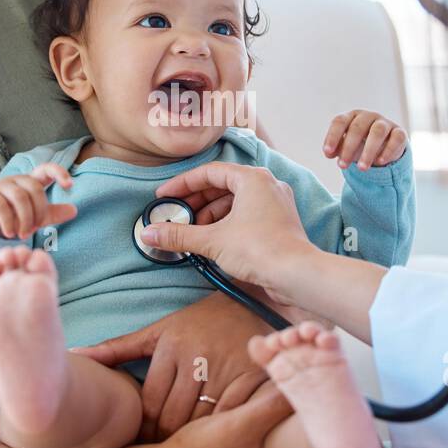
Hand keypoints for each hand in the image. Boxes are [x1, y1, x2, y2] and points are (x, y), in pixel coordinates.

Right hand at [0, 163, 77, 238]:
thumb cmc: (16, 214)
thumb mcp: (38, 215)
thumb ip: (54, 213)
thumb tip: (74, 211)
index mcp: (32, 181)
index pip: (46, 169)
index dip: (59, 173)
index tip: (70, 185)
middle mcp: (17, 180)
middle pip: (34, 189)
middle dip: (38, 211)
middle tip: (36, 229)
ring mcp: (1, 187)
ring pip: (19, 197)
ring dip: (25, 219)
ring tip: (24, 235)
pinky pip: (1, 207)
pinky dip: (8, 223)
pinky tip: (10, 233)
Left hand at [69, 292, 275, 441]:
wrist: (253, 301)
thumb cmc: (199, 322)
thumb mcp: (158, 331)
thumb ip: (117, 348)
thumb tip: (73, 356)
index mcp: (171, 344)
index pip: (150, 404)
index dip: (143, 430)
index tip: (142, 442)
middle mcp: (197, 355)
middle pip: (174, 418)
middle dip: (164, 440)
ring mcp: (227, 367)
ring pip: (201, 423)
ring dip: (192, 440)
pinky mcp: (253, 377)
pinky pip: (230, 417)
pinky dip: (221, 431)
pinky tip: (216, 437)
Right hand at [140, 162, 318, 294]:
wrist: (297, 275)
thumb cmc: (261, 249)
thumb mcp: (212, 240)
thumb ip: (179, 235)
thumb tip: (149, 233)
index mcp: (252, 178)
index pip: (209, 172)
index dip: (183, 184)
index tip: (164, 196)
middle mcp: (267, 185)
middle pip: (222, 186)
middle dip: (196, 202)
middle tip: (176, 216)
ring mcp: (275, 203)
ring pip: (235, 202)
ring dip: (210, 215)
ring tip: (193, 233)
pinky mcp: (279, 223)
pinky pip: (246, 215)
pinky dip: (227, 223)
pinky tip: (213, 240)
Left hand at [323, 110, 407, 170]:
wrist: (385, 147)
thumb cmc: (361, 144)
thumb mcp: (347, 147)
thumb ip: (337, 149)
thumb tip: (329, 153)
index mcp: (352, 116)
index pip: (340, 121)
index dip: (333, 136)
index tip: (327, 153)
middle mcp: (368, 116)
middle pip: (357, 127)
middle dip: (349, 147)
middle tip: (342, 165)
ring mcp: (385, 123)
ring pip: (377, 132)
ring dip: (368, 151)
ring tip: (361, 168)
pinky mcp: (399, 133)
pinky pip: (396, 138)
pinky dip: (388, 150)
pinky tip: (380, 162)